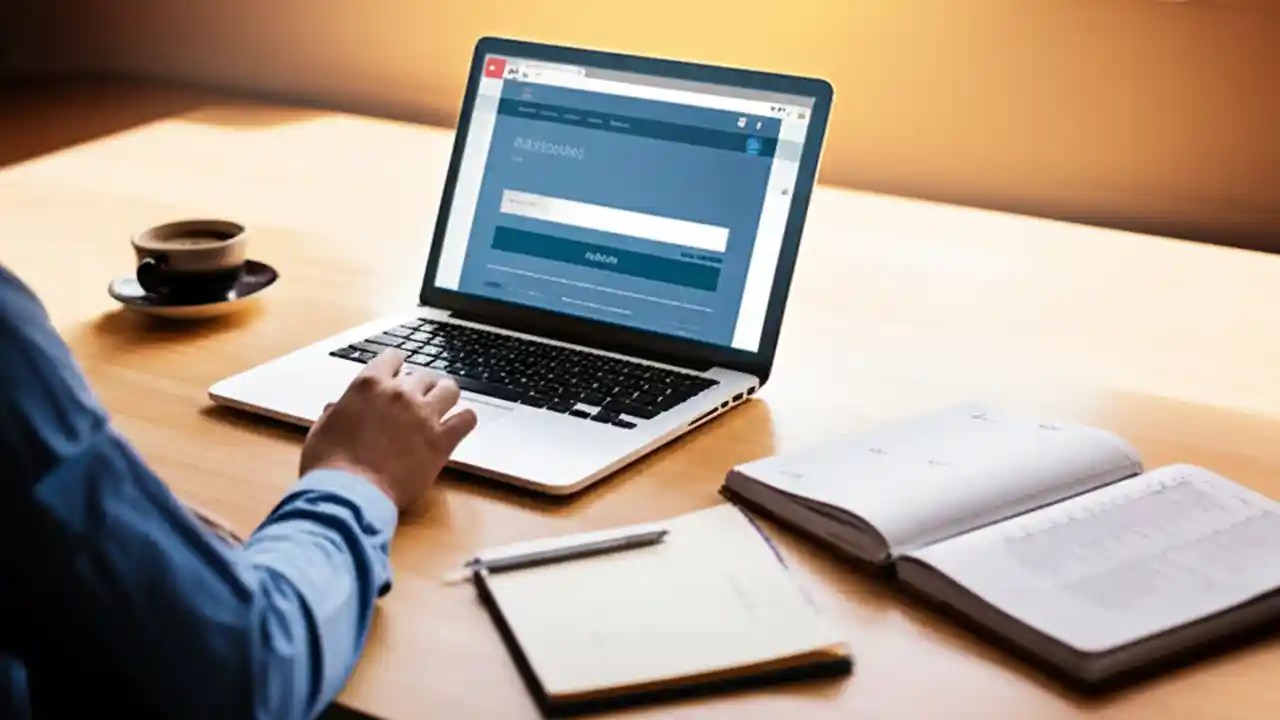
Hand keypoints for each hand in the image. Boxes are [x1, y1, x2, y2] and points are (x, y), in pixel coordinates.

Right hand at [300, 349, 477, 509]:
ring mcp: (423, 415)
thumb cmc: (329, 465)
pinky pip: (467, 419)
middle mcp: (399, 393)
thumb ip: (334, 414)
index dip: (396, 365)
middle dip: (419, 386)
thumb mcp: (322, 430)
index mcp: (369, 385)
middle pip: (422, 375)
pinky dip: (464, 420)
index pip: (392, 357)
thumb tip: (335, 409)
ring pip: (449, 389)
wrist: (349, 494)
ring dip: (445, 396)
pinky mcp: (441, 440)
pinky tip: (458, 426)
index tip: (398, 371)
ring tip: (441, 407)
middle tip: (416, 400)